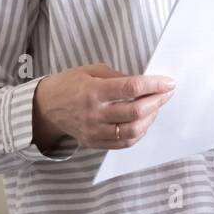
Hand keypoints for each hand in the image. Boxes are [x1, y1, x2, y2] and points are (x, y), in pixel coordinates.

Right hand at [33, 64, 175, 150]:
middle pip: (135, 112)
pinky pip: (124, 143)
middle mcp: (94, 113)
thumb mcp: (93, 70)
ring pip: (133, 131)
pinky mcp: (94, 142)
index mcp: (93, 91)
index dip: (154, 85)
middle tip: (167, 93)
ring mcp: (94, 131)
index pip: (131, 88)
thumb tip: (145, 83)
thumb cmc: (70, 84)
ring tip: (156, 107)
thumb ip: (119, 76)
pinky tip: (144, 122)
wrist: (45, 107)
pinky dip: (139, 133)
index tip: (168, 82)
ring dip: (151, 118)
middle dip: (158, 101)